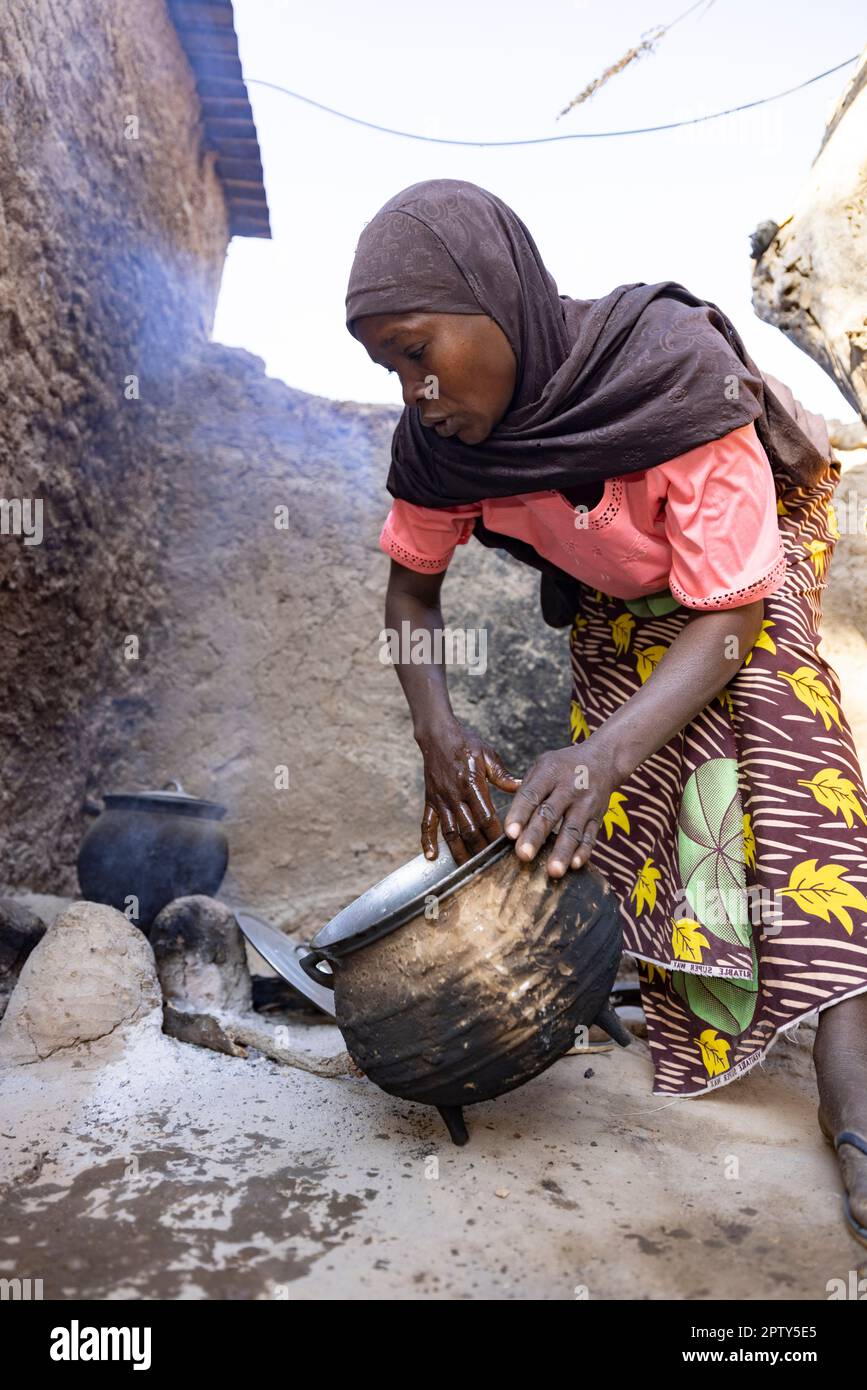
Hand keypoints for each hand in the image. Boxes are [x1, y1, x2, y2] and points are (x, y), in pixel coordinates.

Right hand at [418, 722, 520, 862]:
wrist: (437, 735)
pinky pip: (426, 824)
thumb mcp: (487, 755)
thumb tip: (522, 788)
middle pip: (468, 829)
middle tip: (490, 865)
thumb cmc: (465, 743)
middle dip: (479, 849)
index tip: (504, 847)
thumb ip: (502, 775)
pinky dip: (427, 841)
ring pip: (449, 832)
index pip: (486, 816)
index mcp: (471, 784)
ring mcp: (440, 800)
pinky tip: (431, 857)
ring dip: (458, 851)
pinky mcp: (430, 801)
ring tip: (467, 868)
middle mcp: (454, 796)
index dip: (494, 834)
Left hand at [503, 736, 616, 877]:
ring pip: (572, 829)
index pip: (531, 794)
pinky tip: (575, 865)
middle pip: (550, 814)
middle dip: (536, 836)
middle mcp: (569, 787)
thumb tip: (506, 819)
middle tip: (524, 855)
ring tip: (552, 871)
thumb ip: (525, 790)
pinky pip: (591, 835)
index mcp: (549, 772)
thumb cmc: (563, 766)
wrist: (603, 759)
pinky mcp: (598, 816)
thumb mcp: (543, 765)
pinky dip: (584, 851)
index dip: (520, 814)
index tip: (509, 833)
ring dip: (562, 851)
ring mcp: (585, 803)